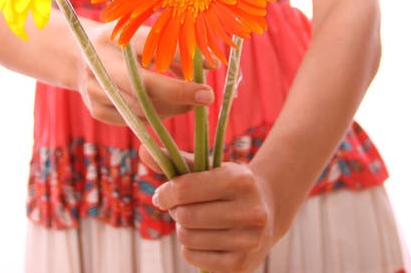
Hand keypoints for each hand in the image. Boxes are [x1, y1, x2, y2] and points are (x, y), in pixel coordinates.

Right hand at [77, 21, 213, 125]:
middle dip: (180, 95)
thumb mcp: (145, 36)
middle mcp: (101, 62)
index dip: (182, 63)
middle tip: (207, 97)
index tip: (210, 76)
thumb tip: (212, 65)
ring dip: (172, 108)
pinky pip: (134, 121)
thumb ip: (176, 49)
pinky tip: (166, 107)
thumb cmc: (124, 43)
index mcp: (116, 36)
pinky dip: (156, 116)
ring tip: (188, 101)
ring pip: (143, 109)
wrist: (80, 56)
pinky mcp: (96, 110)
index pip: (152, 51)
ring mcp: (95, 88)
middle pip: (145, 86)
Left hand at [146, 152, 275, 272]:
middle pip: (186, 215)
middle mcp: (250, 211)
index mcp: (240, 180)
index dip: (166, 193)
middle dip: (176, 211)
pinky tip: (203, 238)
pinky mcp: (241, 265)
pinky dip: (190, 248)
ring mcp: (248, 241)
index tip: (161, 195)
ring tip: (195, 222)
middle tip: (181, 208)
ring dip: (183, 230)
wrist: (268, 210)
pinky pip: (194, 257)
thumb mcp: (210, 168)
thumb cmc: (229, 186)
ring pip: (188, 238)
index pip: (186, 188)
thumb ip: (177, 161)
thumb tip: (142, 149)